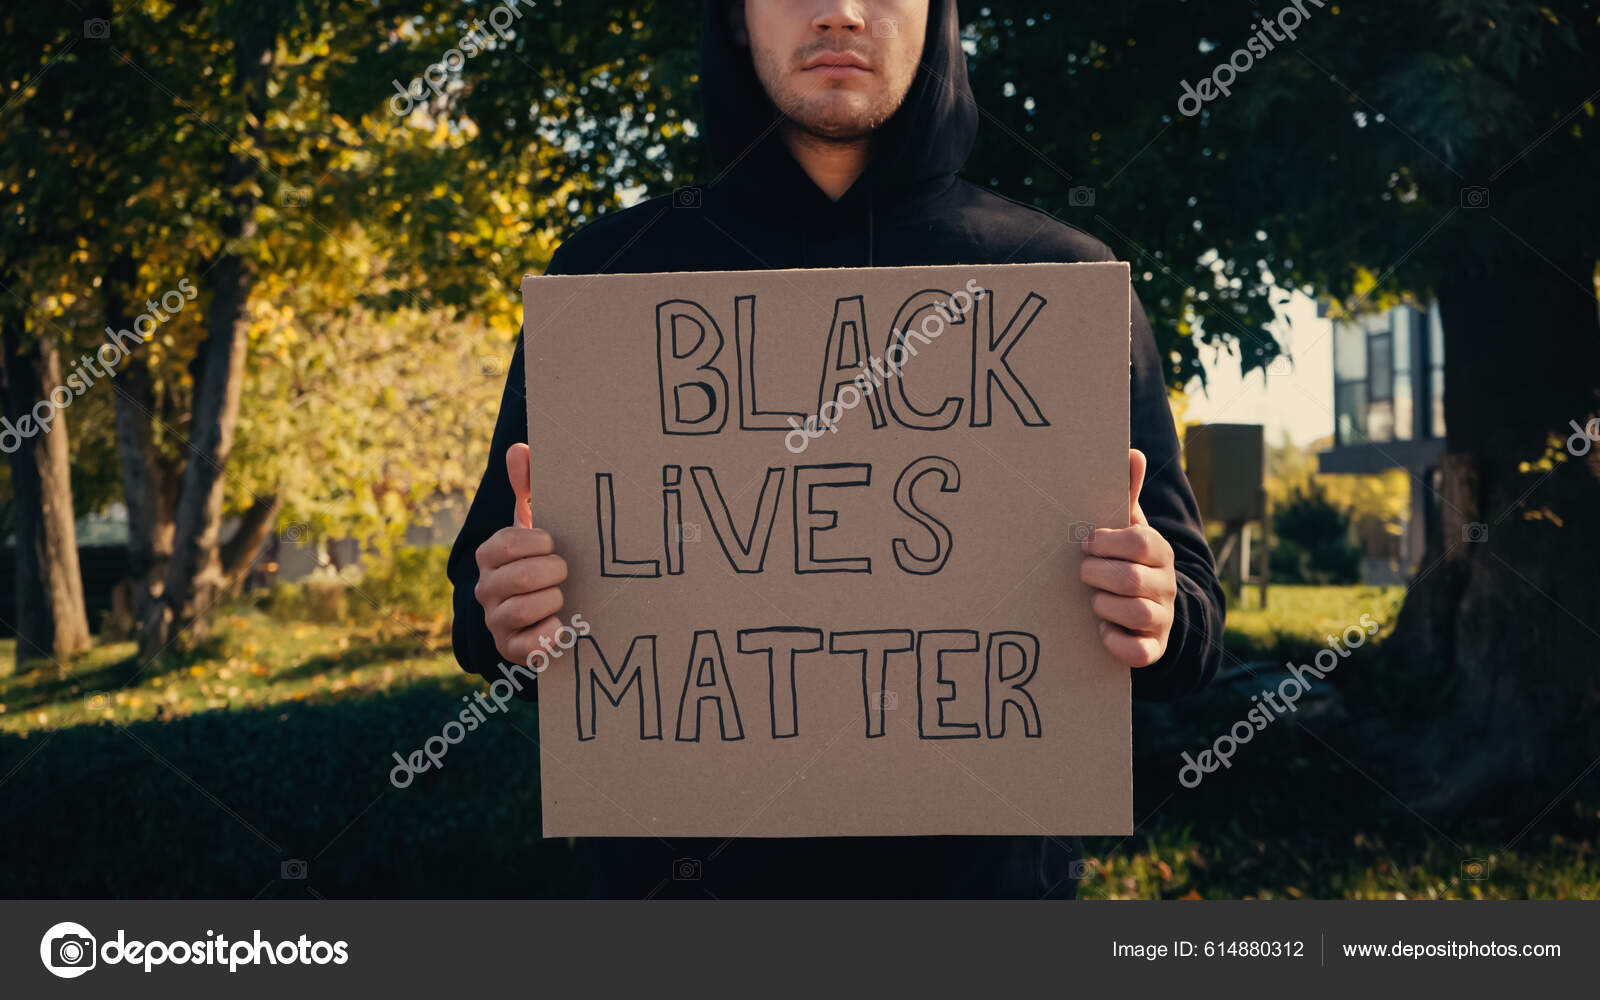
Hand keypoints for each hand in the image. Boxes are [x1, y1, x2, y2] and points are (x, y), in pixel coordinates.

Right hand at [474, 443, 567, 667]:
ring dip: (554, 600)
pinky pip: (530, 645)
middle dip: (552, 572)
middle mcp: (485, 589)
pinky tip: (561, 625)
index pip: (507, 543)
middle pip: (519, 576)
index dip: (539, 542)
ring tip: (562, 596)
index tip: (554, 543)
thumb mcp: (538, 525)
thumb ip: (528, 487)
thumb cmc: (544, 561)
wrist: (553, 613)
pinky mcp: (512, 651)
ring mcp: (495, 622)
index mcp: (489, 556)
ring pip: (523, 609)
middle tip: (564, 572)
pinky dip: (551, 634)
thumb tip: (518, 449)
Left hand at [1080, 448, 1176, 667]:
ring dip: (1103, 606)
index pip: (1138, 541)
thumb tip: (1131, 451)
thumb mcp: (1131, 528)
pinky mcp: (1154, 648)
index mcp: (1159, 551)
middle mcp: (1165, 584)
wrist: (1155, 609)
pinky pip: (1138, 652)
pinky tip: (1102, 631)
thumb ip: (1127, 494)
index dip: (1105, 542)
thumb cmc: (1131, 560)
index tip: (1086, 542)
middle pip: (1130, 579)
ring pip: (1134, 613)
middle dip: (1097, 575)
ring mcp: (1162, 617)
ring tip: (1093, 600)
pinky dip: (1115, 642)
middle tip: (1084, 573)